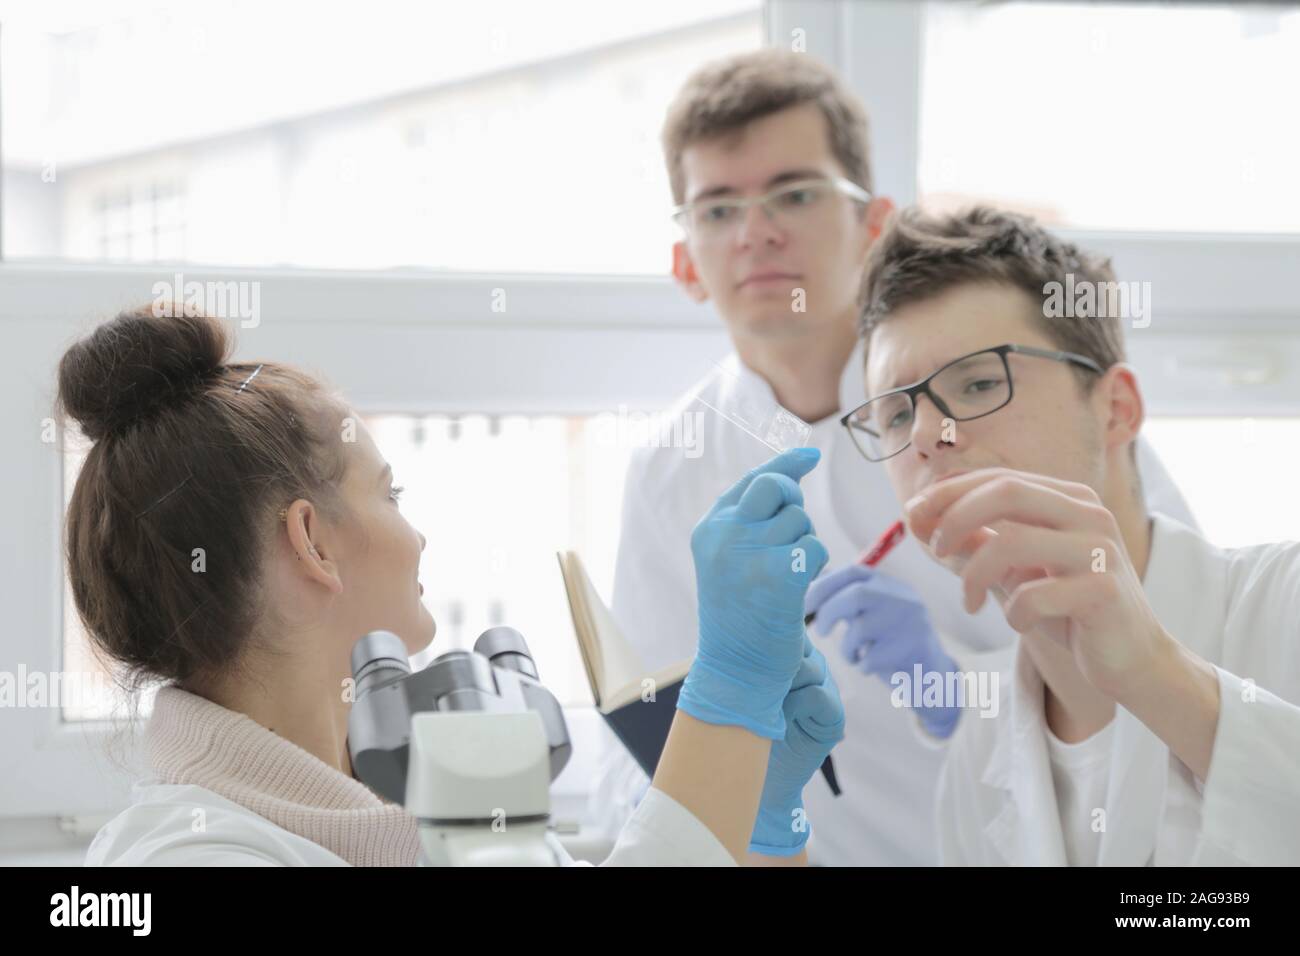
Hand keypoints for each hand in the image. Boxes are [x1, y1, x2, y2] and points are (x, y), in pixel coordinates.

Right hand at [679, 448, 828, 739]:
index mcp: (710, 528)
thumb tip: (792, 482)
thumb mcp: (729, 562)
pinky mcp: (778, 575)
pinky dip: (814, 565)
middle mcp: (725, 534)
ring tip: (785, 577)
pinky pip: (813, 547)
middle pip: (777, 488)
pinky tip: (797, 587)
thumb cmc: (740, 618)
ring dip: (804, 545)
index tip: (810, 456)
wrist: (735, 671)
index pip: (752, 481)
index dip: (786, 464)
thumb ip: (750, 524)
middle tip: (794, 532)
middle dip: (795, 501)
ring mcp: (749, 553)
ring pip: (800, 522)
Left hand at [750, 635, 844, 855]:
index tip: (740, 638)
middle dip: (772, 658)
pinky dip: (796, 703)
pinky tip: (779, 717)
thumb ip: (742, 661)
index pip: (784, 629)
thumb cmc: (738, 730)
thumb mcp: (738, 689)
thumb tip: (727, 626)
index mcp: (787, 655)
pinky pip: (818, 694)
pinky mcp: (833, 717)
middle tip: (750, 678)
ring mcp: (824, 688)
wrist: (754, 780)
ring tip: (763, 702)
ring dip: (781, 682)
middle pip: (797, 642)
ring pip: (807, 666)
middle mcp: (809, 667)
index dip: (763, 631)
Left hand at [805, 564, 959, 738]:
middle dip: (829, 612)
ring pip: (861, 629)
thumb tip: (804, 589)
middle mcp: (904, 598)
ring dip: (847, 647)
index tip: (803, 604)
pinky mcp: (915, 650)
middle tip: (821, 630)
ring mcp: (912, 623)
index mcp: (890, 585)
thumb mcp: (871, 614)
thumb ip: (844, 599)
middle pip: (856, 595)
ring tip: (853, 655)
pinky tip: (871, 667)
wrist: (931, 676)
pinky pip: (871, 658)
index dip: (822, 585)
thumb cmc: (889, 644)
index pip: (853, 572)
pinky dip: (862, 665)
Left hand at [903, 468, 1166, 700]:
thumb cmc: (1066, 608)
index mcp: (1068, 497)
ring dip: (973, 574)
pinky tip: (1019, 622)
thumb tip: (914, 516)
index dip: (949, 492)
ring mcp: (1101, 549)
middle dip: (956, 517)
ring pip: (1012, 541)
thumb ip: (972, 540)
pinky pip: (1033, 595)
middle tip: (936, 550)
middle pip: (1005, 491)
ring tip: (968, 601)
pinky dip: (1012, 612)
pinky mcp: (1104, 592)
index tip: (914, 516)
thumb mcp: (1013, 568)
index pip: (998, 477)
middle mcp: (1089, 513)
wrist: (1131, 659)